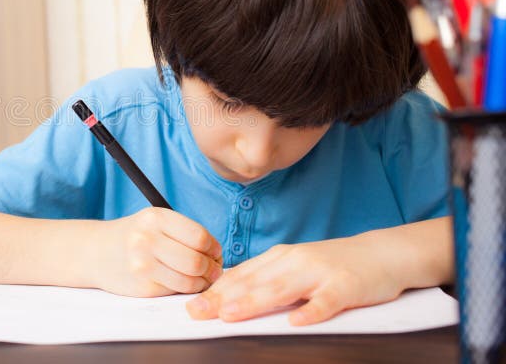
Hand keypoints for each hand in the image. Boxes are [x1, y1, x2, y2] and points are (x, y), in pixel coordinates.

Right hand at [93, 207, 222, 296]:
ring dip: (203, 282)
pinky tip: (183, 283)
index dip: (214, 248)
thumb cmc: (134, 236)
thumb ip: (184, 233)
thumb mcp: (155, 221)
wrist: (97, 252)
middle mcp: (147, 240)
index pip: (200, 237)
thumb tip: (218, 255)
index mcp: (155, 217)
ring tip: (202, 278)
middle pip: (197, 261)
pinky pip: (177, 292)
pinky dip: (187, 290)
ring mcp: (143, 265)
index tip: (215, 253)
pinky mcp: (142, 287)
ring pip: (190, 281)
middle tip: (213, 269)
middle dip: (212, 269)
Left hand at [186, 236, 403, 324]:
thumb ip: (269, 279)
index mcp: (280, 257)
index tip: (192, 304)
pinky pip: (326, 301)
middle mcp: (295, 261)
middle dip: (223, 298)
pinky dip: (311, 310)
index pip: (242, 275)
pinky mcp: (346, 286)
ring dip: (254, 302)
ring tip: (231, 315)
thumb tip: (232, 297)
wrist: (383, 253)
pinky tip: (296, 321)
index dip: (215, 290)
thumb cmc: (335, 265)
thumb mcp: (297, 267)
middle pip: (254, 281)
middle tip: (198, 312)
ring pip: (282, 288)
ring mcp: (320, 273)